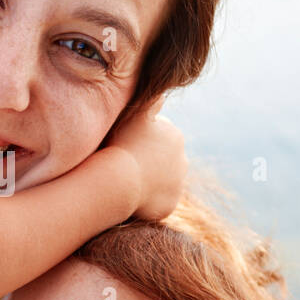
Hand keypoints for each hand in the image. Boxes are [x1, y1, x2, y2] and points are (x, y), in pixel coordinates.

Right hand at [106, 103, 186, 221]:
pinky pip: (156, 202)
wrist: (117, 180)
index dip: (138, 140)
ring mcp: (177, 186)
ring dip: (148, 180)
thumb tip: (163, 93)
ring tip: (125, 180)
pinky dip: (145, 200)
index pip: (158, 137)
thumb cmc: (121, 143)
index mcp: (175, 137)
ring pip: (161, 181)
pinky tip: (129, 195)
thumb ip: (152, 99)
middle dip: (148, 160)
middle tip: (123, 163)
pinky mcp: (168, 206)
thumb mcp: (135, 112)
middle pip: (162, 160)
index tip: (122, 144)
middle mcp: (183, 161)